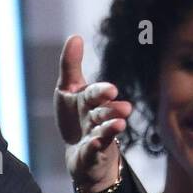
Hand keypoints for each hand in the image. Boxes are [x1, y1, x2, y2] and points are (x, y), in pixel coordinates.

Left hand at [54, 35, 132, 192]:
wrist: (81, 155)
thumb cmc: (75, 119)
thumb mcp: (68, 91)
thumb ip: (71, 65)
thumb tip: (75, 36)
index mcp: (90, 101)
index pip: (96, 94)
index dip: (102, 92)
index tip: (111, 90)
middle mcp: (96, 118)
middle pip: (104, 112)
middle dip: (112, 109)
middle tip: (123, 108)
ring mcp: (96, 138)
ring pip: (104, 132)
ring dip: (111, 128)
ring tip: (119, 125)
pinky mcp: (92, 156)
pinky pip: (93, 152)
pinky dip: (94, 149)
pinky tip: (96, 144)